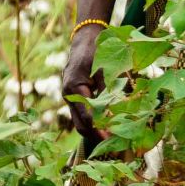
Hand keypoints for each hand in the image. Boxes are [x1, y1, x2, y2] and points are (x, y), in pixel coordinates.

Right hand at [60, 23, 108, 155]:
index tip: (112, 139)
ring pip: (80, 122)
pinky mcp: (74, 97)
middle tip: (112, 145)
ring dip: (94, 132)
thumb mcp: (103, 69)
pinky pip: (82, 114)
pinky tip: (106, 127)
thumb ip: (107, 90)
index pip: (86, 116)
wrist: (84, 39)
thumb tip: (116, 111)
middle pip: (80, 124)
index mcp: (74, 88)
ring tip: (111, 140)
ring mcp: (69, 97)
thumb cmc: (95, 51)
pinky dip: (93, 123)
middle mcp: (68, 95)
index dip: (99, 129)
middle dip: (95, 136)